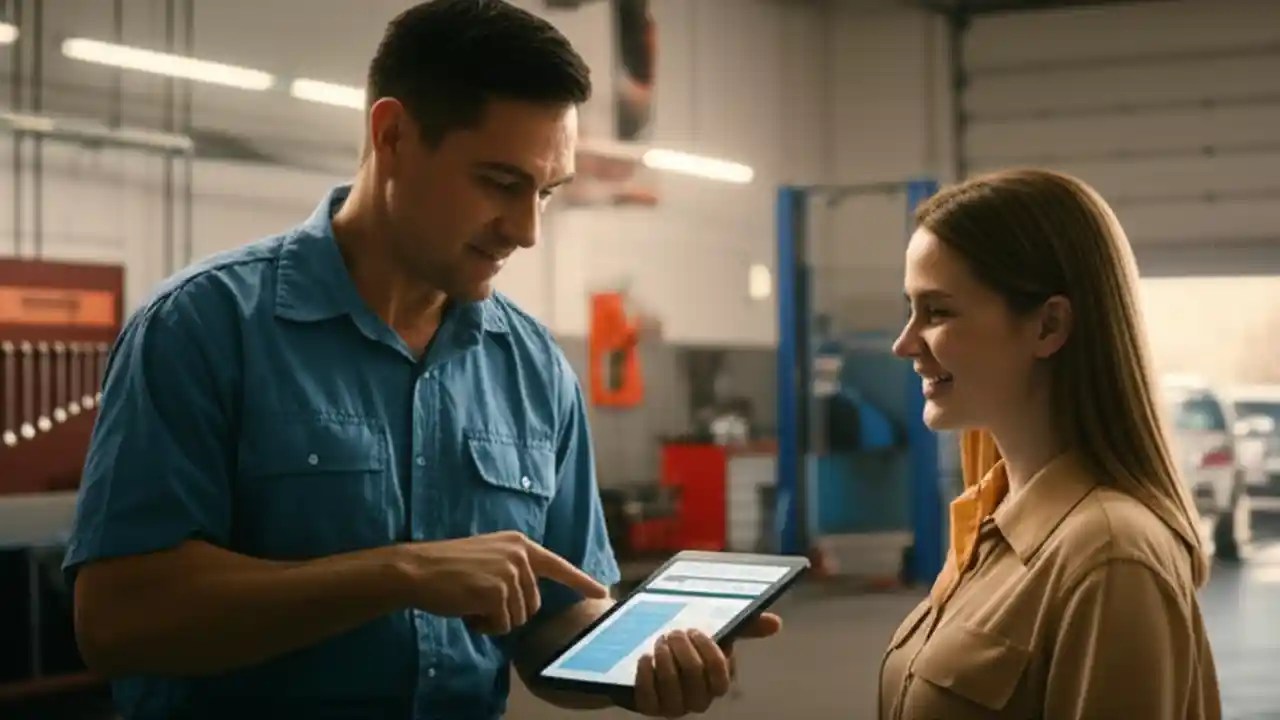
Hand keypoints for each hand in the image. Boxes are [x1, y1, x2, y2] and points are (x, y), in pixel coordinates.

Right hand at [402, 531, 608, 634]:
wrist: (418, 569)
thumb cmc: (448, 566)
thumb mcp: (489, 556)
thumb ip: (514, 569)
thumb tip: (531, 598)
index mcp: (519, 544)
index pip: (558, 565)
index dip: (580, 581)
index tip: (600, 592)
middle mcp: (520, 555)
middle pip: (534, 604)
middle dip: (510, 612)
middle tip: (480, 601)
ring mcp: (510, 573)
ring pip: (518, 618)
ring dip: (495, 620)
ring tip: (471, 603)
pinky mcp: (498, 592)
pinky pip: (502, 625)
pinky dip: (485, 626)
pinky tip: (468, 611)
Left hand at [632, 613, 781, 716]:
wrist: (652, 651)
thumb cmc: (689, 646)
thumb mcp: (716, 633)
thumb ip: (745, 627)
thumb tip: (777, 623)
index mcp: (717, 684)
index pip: (719, 674)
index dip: (707, 651)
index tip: (694, 631)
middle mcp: (698, 700)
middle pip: (694, 676)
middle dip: (682, 650)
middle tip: (673, 633)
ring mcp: (674, 707)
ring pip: (671, 686)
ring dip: (664, 659)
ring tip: (659, 642)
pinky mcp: (650, 708)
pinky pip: (648, 697)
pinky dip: (646, 675)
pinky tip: (645, 658)